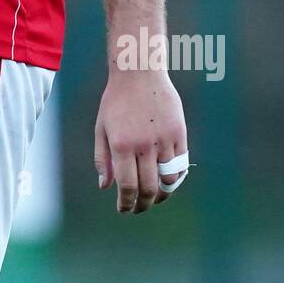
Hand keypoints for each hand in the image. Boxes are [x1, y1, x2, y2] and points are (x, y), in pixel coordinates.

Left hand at [95, 69, 187, 212]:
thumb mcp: (102, 127)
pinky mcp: (179, 133)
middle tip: (138, 209)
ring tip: (154, 198)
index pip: (127, 186)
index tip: (124, 209)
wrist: (139, 72)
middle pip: (149, 188)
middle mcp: (144, 145)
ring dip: (162, 195)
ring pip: (168, 180)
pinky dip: (175, 177)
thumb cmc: (116, 101)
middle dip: (143, 205)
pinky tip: (166, 180)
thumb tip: (105, 187)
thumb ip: (102, 158)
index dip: (126, 203)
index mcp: (121, 145)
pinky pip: (181, 164)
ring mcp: (164, 139)